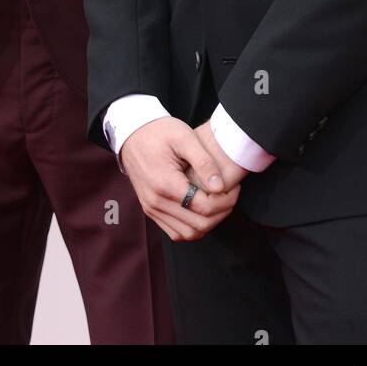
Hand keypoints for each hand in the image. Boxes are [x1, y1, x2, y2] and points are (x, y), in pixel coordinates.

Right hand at [119, 116, 240, 240]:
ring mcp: (152, 209)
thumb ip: (204, 162)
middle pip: (199, 225)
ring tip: (218, 202)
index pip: (204, 207)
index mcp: (165, 184)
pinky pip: (176, 232)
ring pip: (188, 234)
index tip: (234, 186)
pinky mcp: (151, 210)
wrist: (132, 133)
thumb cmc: (158, 132)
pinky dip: (193, 226)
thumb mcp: (184, 137)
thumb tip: (220, 187)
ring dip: (209, 222)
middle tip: (231, 194)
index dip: (226, 200)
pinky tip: (202, 209)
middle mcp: (156, 202)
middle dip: (222, 212)